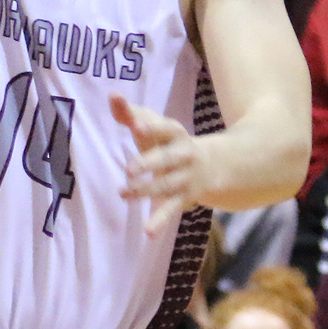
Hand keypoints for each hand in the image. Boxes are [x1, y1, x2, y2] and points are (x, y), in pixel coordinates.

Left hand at [112, 93, 210, 234]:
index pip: (163, 128)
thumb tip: (112, 95)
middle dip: (149, 163)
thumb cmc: (170, 142)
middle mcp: (183, 154)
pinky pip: (170, 210)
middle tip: (128, 169)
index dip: (150, 127)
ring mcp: (185, 177)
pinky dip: (159, 222)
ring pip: (165, 185)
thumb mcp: (155, 127)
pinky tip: (148, 233)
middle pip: (166, 158)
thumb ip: (131, 113)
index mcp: (175, 133)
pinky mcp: (184, 198)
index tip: (135, 126)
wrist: (215, 165)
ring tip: (124, 194)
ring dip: (145, 191)